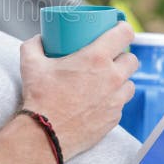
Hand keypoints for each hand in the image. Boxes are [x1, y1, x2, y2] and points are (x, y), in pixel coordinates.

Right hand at [19, 22, 137, 159]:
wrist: (44, 135)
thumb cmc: (40, 97)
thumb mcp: (31, 64)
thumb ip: (33, 45)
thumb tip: (39, 38)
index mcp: (97, 59)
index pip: (125, 34)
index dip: (123, 28)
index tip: (118, 30)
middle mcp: (112, 77)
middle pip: (132, 59)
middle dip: (122, 56)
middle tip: (108, 58)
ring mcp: (116, 100)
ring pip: (130, 84)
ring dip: (121, 80)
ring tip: (105, 81)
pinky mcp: (114, 119)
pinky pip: (120, 104)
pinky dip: (112, 101)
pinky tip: (99, 101)